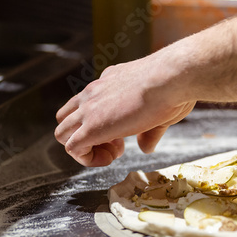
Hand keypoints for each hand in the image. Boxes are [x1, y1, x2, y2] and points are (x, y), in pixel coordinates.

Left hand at [54, 50, 194, 166]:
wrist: (171, 77)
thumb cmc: (174, 87)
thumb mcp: (161, 110)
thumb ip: (150, 132)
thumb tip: (146, 147)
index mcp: (108, 82)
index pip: (88, 104)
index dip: (104, 123)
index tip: (126, 131)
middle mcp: (94, 92)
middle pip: (68, 118)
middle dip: (88, 136)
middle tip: (118, 143)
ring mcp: (89, 109)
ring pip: (62, 133)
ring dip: (85, 148)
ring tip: (114, 152)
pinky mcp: (91, 127)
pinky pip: (72, 148)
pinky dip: (86, 158)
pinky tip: (110, 158)